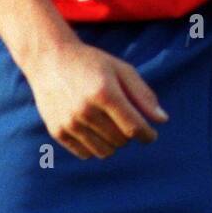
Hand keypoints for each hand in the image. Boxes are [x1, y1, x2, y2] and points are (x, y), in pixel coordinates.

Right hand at [23, 38, 168, 160]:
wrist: (49, 59)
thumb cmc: (91, 63)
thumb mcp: (121, 69)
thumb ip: (143, 94)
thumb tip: (162, 120)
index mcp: (104, 92)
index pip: (134, 127)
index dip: (147, 135)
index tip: (151, 134)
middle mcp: (85, 110)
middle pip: (120, 140)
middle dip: (129, 134)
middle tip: (124, 119)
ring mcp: (69, 122)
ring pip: (104, 151)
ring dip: (113, 143)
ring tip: (109, 124)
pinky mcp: (57, 131)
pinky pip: (86, 153)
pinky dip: (95, 146)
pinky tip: (93, 129)